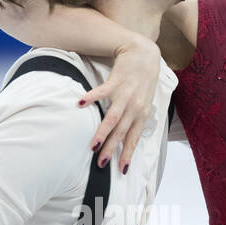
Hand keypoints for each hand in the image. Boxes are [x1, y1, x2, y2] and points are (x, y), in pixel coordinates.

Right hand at [78, 37, 160, 173]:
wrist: (144, 54)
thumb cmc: (143, 80)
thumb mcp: (145, 102)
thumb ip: (136, 118)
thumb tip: (129, 137)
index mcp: (141, 114)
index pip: (133, 138)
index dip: (127, 154)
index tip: (121, 170)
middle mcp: (135, 107)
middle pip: (121, 133)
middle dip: (111, 149)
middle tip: (101, 164)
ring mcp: (125, 94)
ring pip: (113, 118)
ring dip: (102, 132)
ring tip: (93, 146)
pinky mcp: (116, 81)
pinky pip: (102, 91)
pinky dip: (92, 98)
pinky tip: (81, 104)